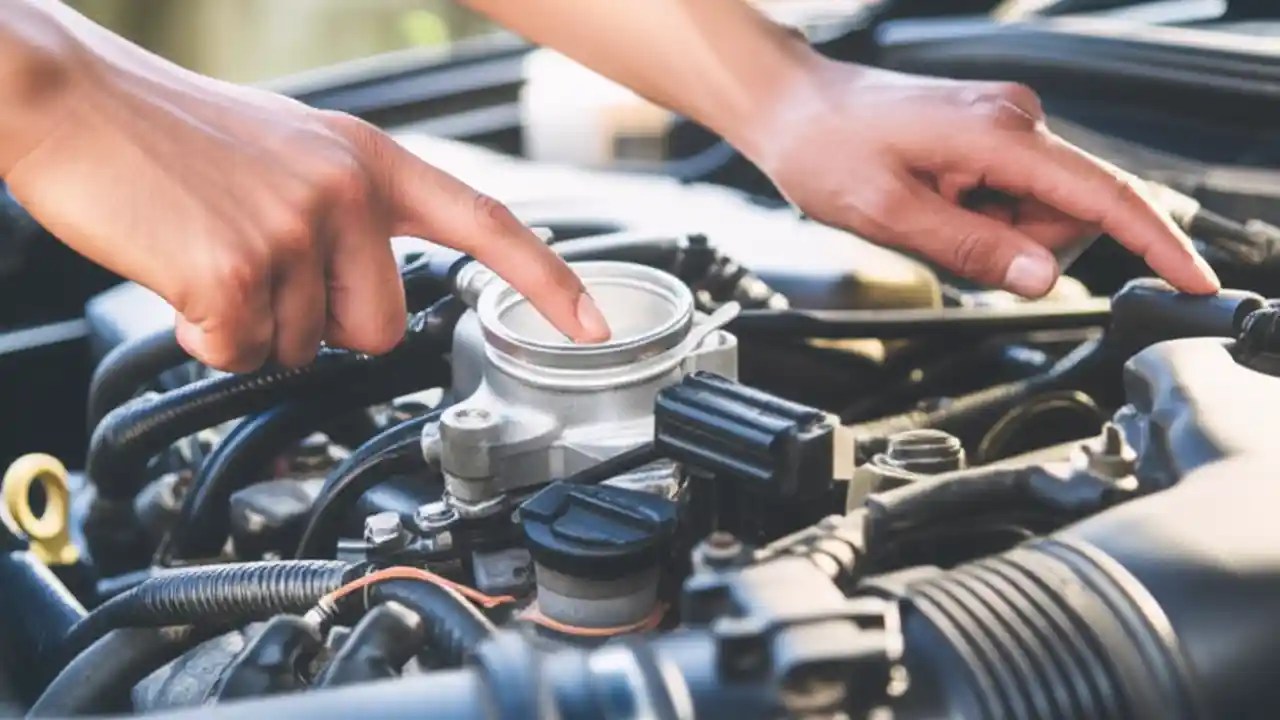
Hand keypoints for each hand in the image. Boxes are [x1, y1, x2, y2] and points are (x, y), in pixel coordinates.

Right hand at [1, 7, 608, 371]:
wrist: (69, 99)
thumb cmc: (175, 134)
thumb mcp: (292, 152)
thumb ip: (351, 215)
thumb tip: (368, 299)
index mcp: (370, 159)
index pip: (487, 224)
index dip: (547, 283)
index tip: (592, 326)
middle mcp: (347, 191)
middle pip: (380, 331)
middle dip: (319, 324)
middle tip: (259, 267)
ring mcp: (294, 229)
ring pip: (301, 350)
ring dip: (253, 326)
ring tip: (210, 254)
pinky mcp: (235, 267)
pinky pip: (239, 353)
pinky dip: (204, 335)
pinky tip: (180, 274)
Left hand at [738, 60, 1219, 296]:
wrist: (790, 108)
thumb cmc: (825, 147)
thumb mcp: (890, 214)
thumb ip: (972, 248)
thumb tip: (1042, 278)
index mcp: (998, 134)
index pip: (1103, 195)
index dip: (1155, 243)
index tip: (1191, 279)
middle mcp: (1014, 120)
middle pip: (1072, 212)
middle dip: (1028, 248)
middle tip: (952, 241)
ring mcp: (1003, 126)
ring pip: (1042, 210)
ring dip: (1000, 233)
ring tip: (933, 216)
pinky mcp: (987, 137)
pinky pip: (1014, 195)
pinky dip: (986, 217)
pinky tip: (940, 206)